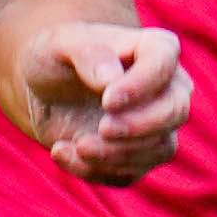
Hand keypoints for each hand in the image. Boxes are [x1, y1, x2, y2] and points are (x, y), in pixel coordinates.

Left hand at [11, 15, 189, 186]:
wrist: (41, 89)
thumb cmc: (56, 56)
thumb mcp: (59, 44)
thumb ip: (87, 55)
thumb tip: (111, 78)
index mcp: (154, 48)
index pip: (163, 63)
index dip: (140, 86)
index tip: (107, 100)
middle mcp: (167, 87)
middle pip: (175, 111)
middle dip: (138, 126)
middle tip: (102, 129)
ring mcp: (158, 125)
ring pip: (160, 149)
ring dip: (117, 155)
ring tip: (76, 145)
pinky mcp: (139, 157)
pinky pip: (130, 173)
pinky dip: (95, 170)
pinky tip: (62, 152)